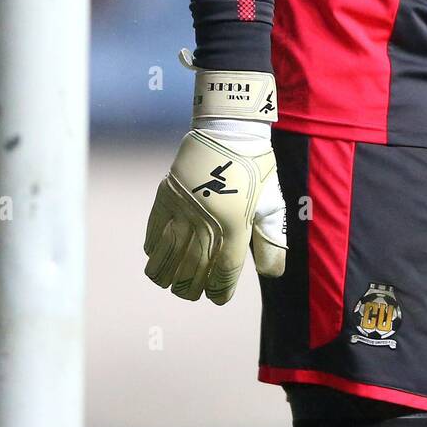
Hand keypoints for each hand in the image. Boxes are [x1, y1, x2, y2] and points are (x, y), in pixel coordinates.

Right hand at [143, 52, 286, 303]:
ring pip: (166, 258)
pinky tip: (160, 256)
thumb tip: (273, 273)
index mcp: (235, 226)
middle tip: (193, 293)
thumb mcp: (272, 202)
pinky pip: (154, 233)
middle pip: (191, 272)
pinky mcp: (166, 197)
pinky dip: (154, 250)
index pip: (223, 273)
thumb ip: (271, 240)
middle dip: (191, 289)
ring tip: (172, 283)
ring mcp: (183, 210)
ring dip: (167, 276)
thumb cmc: (256, 167)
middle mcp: (206, 222)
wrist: (230, 129)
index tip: (218, 297)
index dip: (220, 291)